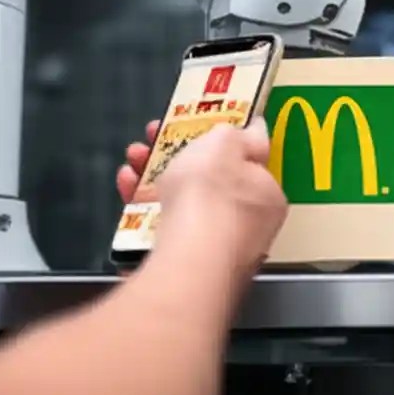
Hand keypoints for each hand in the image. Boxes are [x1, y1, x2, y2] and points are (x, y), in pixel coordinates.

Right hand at [118, 119, 287, 277]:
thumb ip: (236, 133)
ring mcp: (213, 250)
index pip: (247, 165)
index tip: (197, 128)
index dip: (219, 143)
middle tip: (155, 140)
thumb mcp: (225, 142)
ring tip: (135, 160)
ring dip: (153, 177)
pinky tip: (128, 189)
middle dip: (177, 157)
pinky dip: (141, 208)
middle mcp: (244, 227)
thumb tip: (254, 128)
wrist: (186, 259)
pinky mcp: (182, 267)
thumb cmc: (212, 199)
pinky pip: (161, 231)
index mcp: (266, 196)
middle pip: (209, 185)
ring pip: (181, 207)